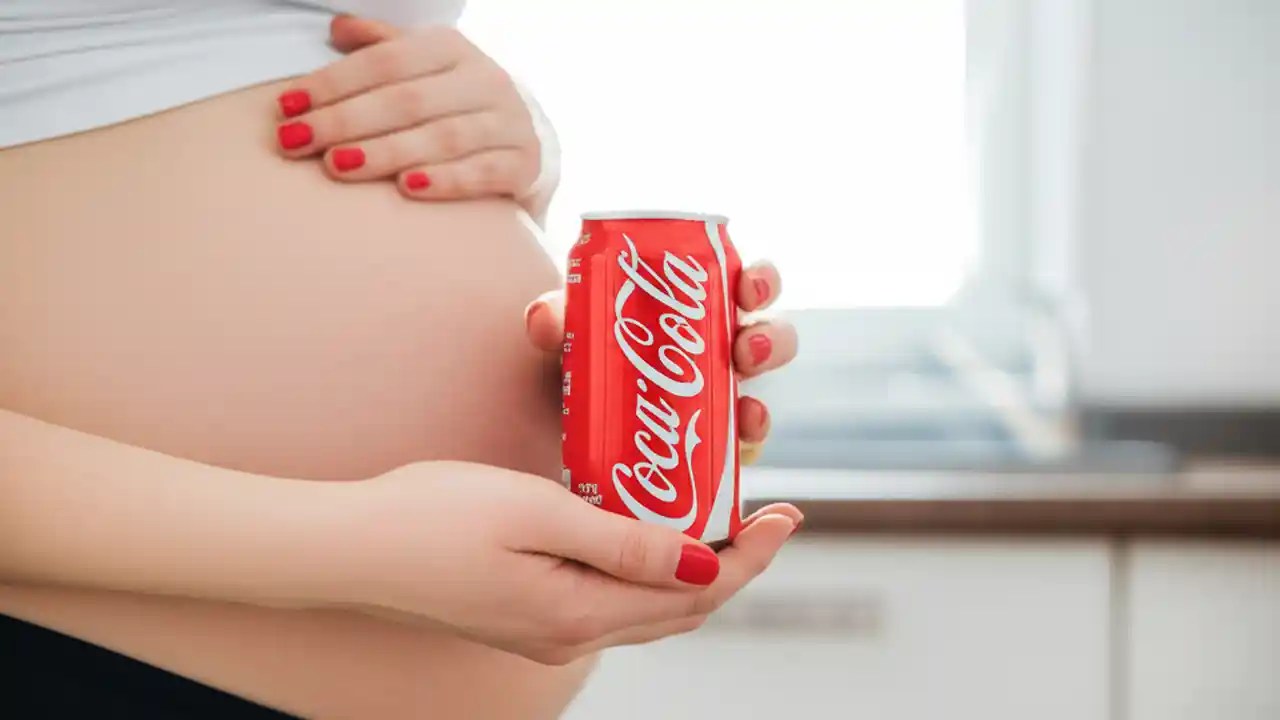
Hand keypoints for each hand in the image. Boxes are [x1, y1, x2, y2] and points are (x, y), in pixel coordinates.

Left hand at [274, 16, 541, 201]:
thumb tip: (338, 27)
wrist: (533, 144)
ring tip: (336, 166)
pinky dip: (445, 181)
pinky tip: (407, 189)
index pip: (386, 61)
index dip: (333, 82)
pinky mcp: (526, 165)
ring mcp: (511, 123)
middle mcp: (487, 80)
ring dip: (385, 152)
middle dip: (345, 121)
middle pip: (407, 100)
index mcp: (454, 49)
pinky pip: (484, 173)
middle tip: (295, 142)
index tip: (286, 106)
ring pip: (442, 136)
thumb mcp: (427, 69)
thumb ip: (386, 48)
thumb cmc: (460, 106)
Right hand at [339, 461, 800, 664]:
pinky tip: (648, 533)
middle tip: (764, 512)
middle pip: (682, 609)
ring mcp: (547, 633)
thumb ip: (620, 540)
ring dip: (693, 570)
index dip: (751, 555)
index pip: (697, 592)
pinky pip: (612, 603)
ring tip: (719, 518)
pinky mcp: (526, 617)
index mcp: (579, 613)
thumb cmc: (432, 518)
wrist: (349, 548)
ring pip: (649, 610)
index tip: (787, 513)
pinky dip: (648, 574)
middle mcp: (570, 636)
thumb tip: (700, 559)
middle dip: (734, 564)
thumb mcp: (535, 513)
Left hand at [524, 262, 796, 462]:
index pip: (747, 287)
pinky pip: (740, 450)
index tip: (749, 288)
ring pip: (761, 395)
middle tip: (745, 350)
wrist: (560, 423)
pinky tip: (737, 451)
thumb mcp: (566, 336)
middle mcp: (717, 355)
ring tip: (746, 406)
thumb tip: (544, 319)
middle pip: (768, 340)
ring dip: (763, 402)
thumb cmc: (576, 361)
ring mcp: (717, 404)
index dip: (762, 283)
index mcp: (700, 312)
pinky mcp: (708, 449)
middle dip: (771, 341)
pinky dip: (744, 449)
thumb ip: (555, 321)